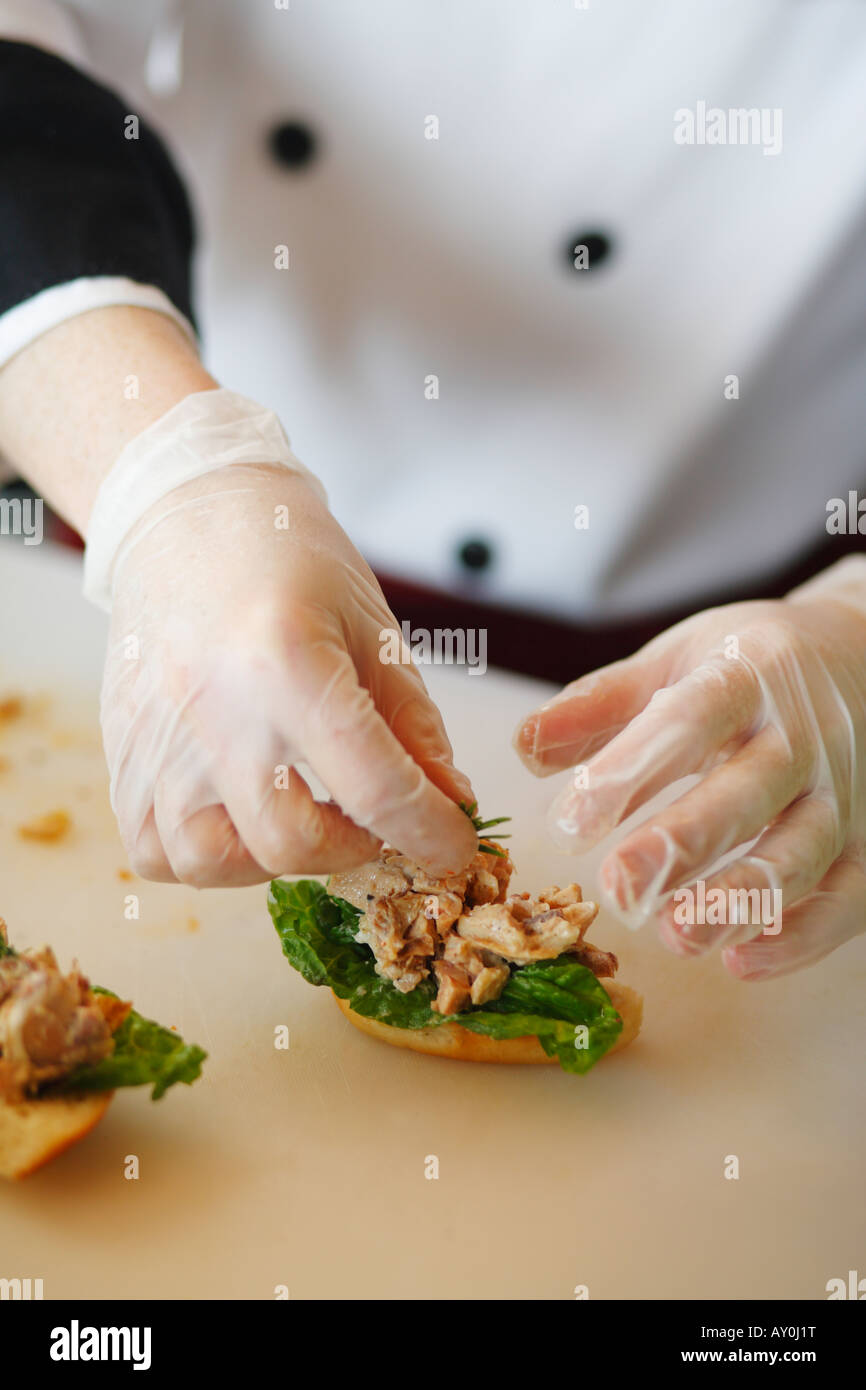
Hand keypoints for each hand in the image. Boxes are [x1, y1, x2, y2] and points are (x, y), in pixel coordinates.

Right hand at [100, 464, 476, 884]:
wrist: (186, 517)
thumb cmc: (286, 560)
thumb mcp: (371, 629)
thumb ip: (412, 724)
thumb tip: (447, 799)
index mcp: (287, 665)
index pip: (374, 789)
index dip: (430, 831)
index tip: (453, 843)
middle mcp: (212, 713)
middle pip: (291, 842)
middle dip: (356, 847)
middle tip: (375, 817)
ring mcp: (156, 741)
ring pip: (211, 862)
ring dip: (274, 858)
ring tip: (302, 811)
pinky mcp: (123, 757)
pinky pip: (157, 851)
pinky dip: (206, 853)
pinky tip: (240, 812)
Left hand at [513, 559, 865, 979]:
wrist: (865, 657)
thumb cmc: (750, 665)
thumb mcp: (674, 662)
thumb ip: (599, 704)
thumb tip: (523, 749)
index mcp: (748, 673)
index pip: (690, 719)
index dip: (631, 770)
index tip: (571, 823)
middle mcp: (805, 733)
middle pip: (749, 792)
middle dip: (684, 843)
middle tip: (619, 889)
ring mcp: (845, 791)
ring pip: (801, 852)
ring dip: (738, 900)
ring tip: (676, 937)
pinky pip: (846, 896)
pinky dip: (801, 937)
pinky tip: (741, 960)